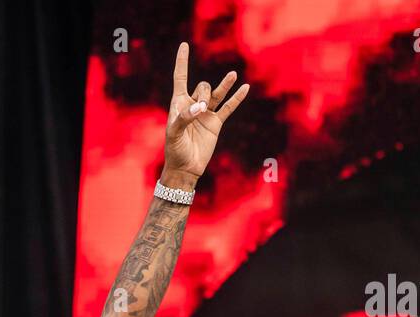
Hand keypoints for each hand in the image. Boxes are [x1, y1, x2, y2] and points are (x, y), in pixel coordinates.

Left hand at [162, 42, 249, 188]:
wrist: (186, 168)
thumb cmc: (175, 150)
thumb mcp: (174, 133)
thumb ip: (185, 118)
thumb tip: (201, 107)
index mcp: (178, 104)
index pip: (180, 78)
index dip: (182, 62)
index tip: (184, 45)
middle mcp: (193, 106)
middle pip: (202, 87)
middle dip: (204, 94)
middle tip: (201, 110)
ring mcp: (205, 114)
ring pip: (216, 94)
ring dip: (224, 85)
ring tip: (233, 76)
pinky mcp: (215, 123)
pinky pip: (228, 108)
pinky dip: (236, 99)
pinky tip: (244, 88)